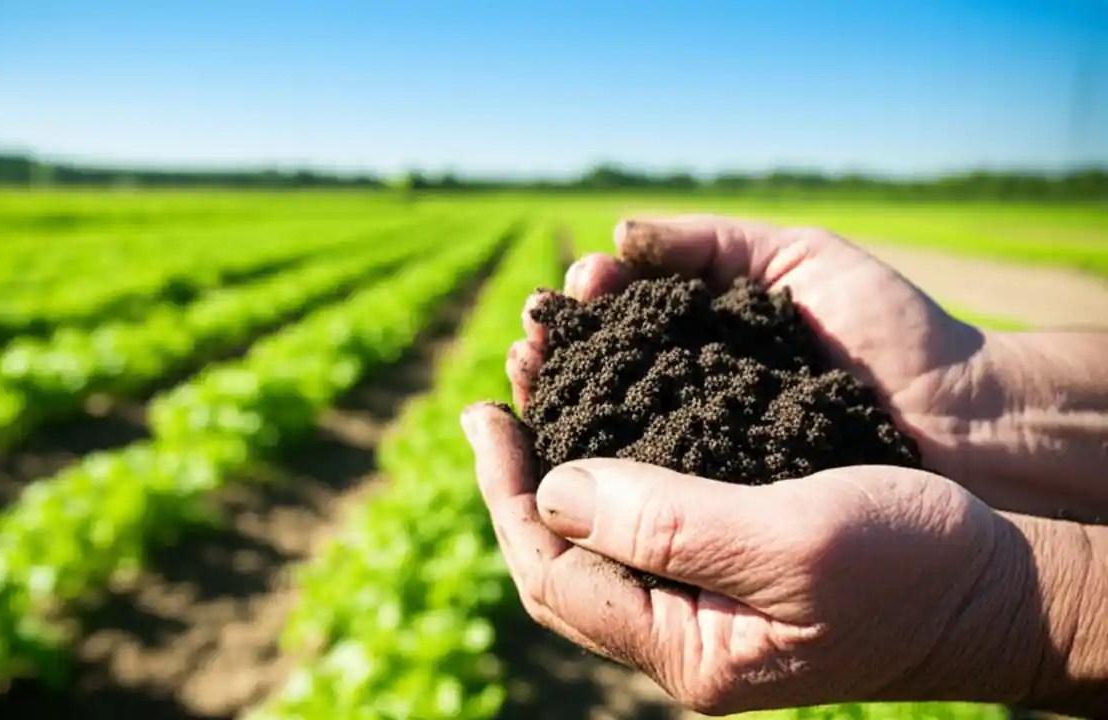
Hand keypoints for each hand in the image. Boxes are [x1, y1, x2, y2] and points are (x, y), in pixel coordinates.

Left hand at [461, 403, 1107, 715]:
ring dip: (558, 464)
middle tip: (496, 397)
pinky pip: (643, 522)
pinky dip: (610, 468)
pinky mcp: (731, 570)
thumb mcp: (795, 542)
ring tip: (538, 392)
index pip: (553, 573)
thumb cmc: (914, 564)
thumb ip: (670, 523)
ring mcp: (705, 606)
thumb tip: (555, 491)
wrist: (1002, 587)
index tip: (483, 412)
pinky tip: (608, 420)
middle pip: (560, 560)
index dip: (504, 492)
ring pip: (597, 537)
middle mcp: (682, 635)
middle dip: (517, 477)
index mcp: (686, 649)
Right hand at [507, 215, 1107, 516]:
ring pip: (608, 439)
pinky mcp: (721, 510)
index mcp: (704, 342)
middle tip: (529, 347)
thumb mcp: (799, 261)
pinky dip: (604, 473)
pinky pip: (649, 493)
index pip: (619, 324)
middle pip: (599, 382)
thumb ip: (711, 243)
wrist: (971, 421)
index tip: (564, 297)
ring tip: (531, 382)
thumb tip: (616, 237)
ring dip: (562, 413)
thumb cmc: (893, 333)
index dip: (582, 312)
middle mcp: (693, 401)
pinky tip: (572, 455)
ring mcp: (704, 460)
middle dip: (556, 362)